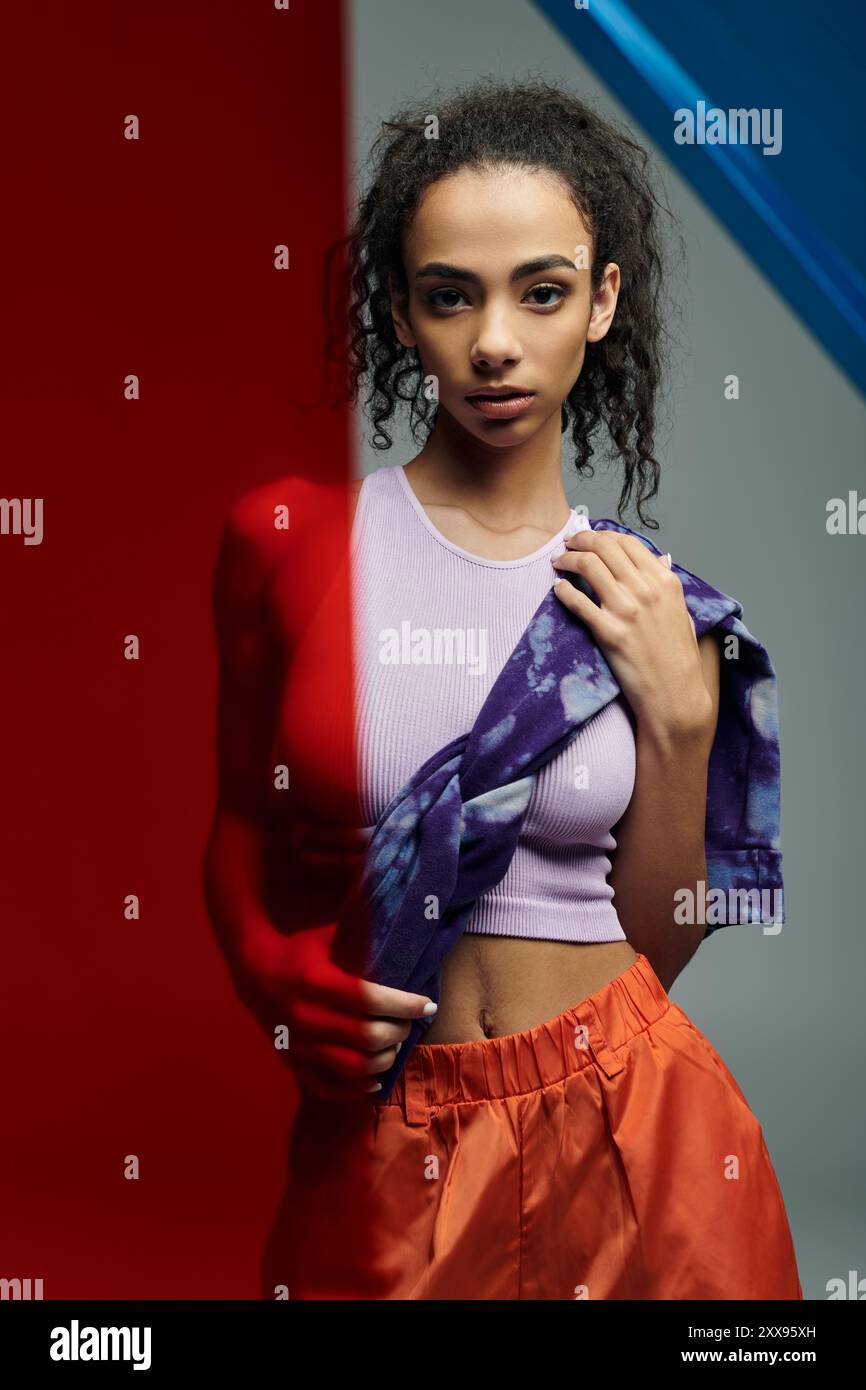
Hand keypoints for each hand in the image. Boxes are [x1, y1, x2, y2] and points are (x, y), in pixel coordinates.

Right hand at [233, 919, 435, 1102]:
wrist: (253, 973)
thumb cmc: (301, 951)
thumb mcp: (329, 936)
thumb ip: (364, 935)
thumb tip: (410, 921)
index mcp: (314, 982)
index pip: (368, 999)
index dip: (403, 1004)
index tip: (428, 1004)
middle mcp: (304, 1017)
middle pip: (366, 1036)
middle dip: (399, 1031)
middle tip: (411, 1023)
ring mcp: (296, 1045)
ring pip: (352, 1067)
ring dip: (384, 1060)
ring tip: (396, 1045)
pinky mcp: (291, 1063)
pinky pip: (328, 1087)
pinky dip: (356, 1089)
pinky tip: (376, 1079)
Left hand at [550, 530, 712, 739]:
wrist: (675, 695)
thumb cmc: (678, 656)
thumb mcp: (682, 612)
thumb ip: (667, 583)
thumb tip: (661, 558)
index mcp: (665, 582)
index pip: (628, 543)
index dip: (603, 535)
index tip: (590, 537)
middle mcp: (646, 590)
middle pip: (605, 548)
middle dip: (581, 539)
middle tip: (568, 543)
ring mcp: (627, 610)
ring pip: (588, 566)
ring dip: (568, 559)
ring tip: (558, 562)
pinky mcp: (609, 633)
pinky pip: (578, 601)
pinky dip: (563, 590)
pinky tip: (557, 588)